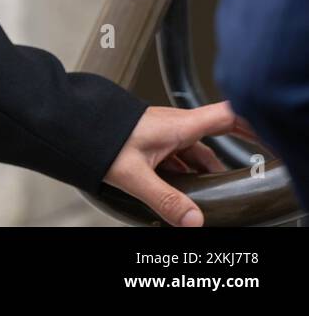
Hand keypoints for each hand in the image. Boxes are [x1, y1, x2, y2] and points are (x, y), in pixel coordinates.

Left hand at [103, 100, 259, 226]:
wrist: (66, 121)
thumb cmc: (94, 135)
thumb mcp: (132, 173)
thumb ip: (165, 199)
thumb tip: (193, 220)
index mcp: (176, 125)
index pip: (225, 117)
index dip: (252, 124)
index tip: (269, 136)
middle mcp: (171, 125)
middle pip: (210, 144)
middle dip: (221, 166)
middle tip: (228, 188)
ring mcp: (160, 132)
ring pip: (191, 153)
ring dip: (198, 172)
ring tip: (198, 195)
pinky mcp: (148, 139)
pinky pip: (175, 156)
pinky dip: (181, 172)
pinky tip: (175, 189)